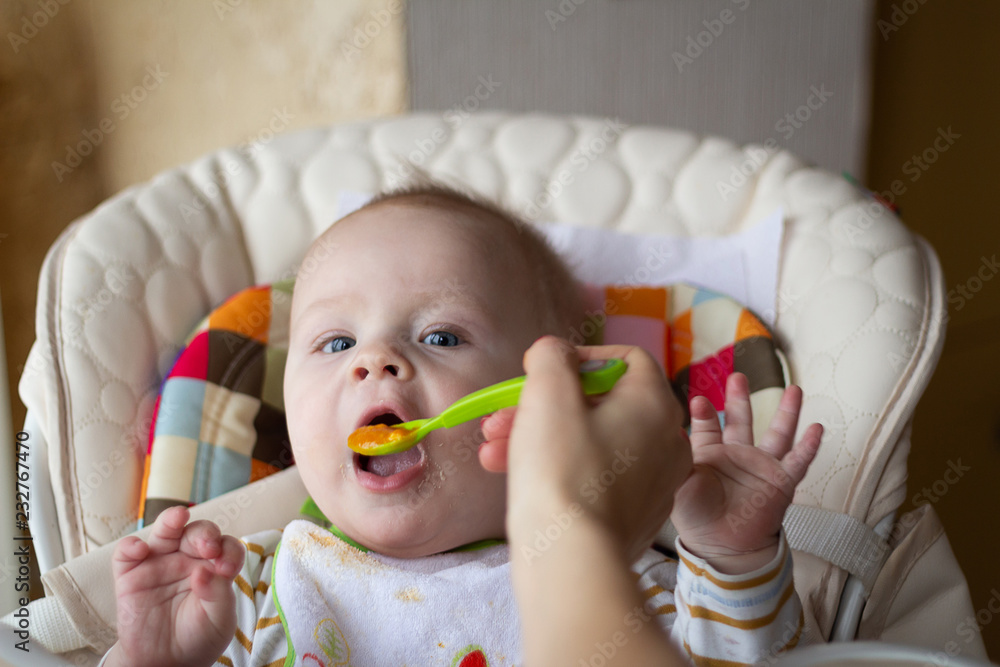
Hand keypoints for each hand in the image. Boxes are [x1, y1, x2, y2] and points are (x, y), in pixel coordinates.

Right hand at [108, 507, 244, 666]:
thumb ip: (218, 595)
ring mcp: (159, 563)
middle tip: (209, 549)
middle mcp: (188, 558)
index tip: (227, 568)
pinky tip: (140, 549)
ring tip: (178, 517)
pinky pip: (126, 553)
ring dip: (171, 520)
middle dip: (205, 534)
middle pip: (198, 532)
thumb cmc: (198, 636)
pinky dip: (130, 546)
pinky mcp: (131, 575)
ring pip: (165, 531)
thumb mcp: (219, 620)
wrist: (166, 662)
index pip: (227, 546)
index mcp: (214, 566)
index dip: (229, 551)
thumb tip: (205, 571)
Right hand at [481, 337, 691, 562]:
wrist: (570, 560)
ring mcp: (654, 482)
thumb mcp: (548, 394)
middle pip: (600, 405)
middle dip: (543, 406)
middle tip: (503, 414)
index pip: (627, 358)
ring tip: (492, 448)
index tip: (545, 371)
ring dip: (539, 438)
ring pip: (592, 443)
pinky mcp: (634, 516)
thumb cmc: (561, 470)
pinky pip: (595, 477)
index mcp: (655, 404)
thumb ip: (551, 357)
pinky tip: (510, 474)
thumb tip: (554, 352)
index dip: (581, 357)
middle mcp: (666, 440)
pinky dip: (558, 470)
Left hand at [671, 373, 822, 572]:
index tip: (698, 400)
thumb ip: (675, 460)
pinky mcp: (781, 483)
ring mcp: (761, 467)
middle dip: (740, 398)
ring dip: (787, 412)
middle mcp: (737, 456)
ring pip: (777, 434)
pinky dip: (809, 446)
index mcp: (710, 455)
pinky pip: (798, 461)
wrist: (723, 547)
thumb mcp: (681, 485)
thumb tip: (663, 436)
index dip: (704, 414)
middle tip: (738, 376)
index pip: (708, 427)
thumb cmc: (697, 517)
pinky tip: (817, 428)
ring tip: (794, 389)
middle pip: (741, 420)